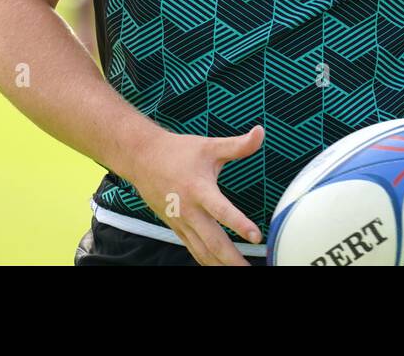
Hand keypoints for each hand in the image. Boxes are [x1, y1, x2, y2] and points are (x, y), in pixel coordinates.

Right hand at [127, 124, 265, 265]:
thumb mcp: (209, 145)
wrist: (142, 159)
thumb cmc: (179, 151)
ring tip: (240, 272)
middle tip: (249, 270)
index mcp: (199, 189)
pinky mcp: (176, 228)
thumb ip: (238, 145)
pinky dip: (207, 261)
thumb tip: (261, 132)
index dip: (239, 224)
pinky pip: (194, 249)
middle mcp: (189, 210)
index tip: (256, 236)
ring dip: (221, 265)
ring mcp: (181, 222)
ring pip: (203, 251)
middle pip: (212, 241)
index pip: (221, 210)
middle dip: (232, 259)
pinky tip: (220, 268)